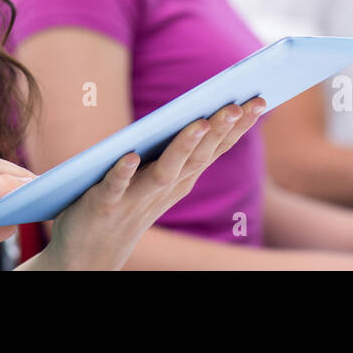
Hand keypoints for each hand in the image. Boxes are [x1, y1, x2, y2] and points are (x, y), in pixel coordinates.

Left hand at [40, 97, 266, 269]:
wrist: (92, 252)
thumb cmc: (129, 201)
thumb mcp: (163, 175)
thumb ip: (181, 148)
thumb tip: (204, 110)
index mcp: (183, 177)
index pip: (216, 148)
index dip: (239, 126)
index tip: (260, 100)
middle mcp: (166, 187)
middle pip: (198, 156)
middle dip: (219, 130)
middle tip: (238, 104)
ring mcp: (137, 197)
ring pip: (164, 171)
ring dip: (183, 148)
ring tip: (200, 123)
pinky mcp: (105, 203)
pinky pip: (116, 186)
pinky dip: (124, 172)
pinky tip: (130, 157)